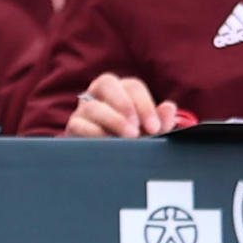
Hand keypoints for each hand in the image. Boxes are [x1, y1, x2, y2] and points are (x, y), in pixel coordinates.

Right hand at [63, 72, 186, 137]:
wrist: (107, 159)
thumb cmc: (129, 139)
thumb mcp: (147, 130)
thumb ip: (160, 120)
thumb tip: (169, 107)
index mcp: (120, 89)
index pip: (132, 86)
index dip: (145, 105)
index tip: (154, 127)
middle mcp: (99, 94)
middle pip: (107, 83)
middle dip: (125, 105)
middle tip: (138, 129)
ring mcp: (83, 109)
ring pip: (93, 106)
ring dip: (114, 121)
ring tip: (130, 137)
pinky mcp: (73, 127)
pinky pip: (80, 125)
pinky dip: (96, 134)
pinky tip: (110, 144)